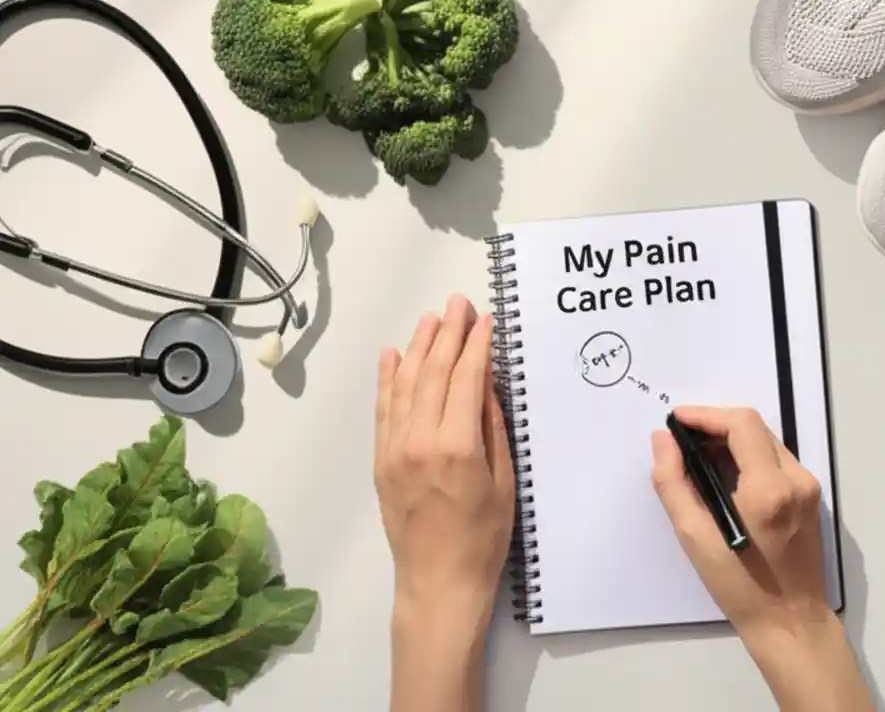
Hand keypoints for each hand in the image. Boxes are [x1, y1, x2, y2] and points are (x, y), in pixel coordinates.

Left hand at [374, 294, 514, 711]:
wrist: (438, 581)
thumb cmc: (484, 538)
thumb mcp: (503, 481)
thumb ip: (491, 427)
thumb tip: (484, 382)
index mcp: (456, 446)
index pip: (465, 379)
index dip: (476, 345)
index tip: (484, 318)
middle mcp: (419, 440)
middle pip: (432, 373)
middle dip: (447, 333)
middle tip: (457, 303)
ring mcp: (394, 449)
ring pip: (404, 384)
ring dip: (418, 347)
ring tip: (431, 318)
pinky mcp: (381, 460)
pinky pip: (384, 409)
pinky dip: (388, 378)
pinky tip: (393, 354)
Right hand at [651, 406, 826, 635]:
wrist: (790, 621)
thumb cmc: (739, 586)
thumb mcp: (694, 537)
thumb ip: (673, 483)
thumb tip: (662, 440)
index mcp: (768, 489)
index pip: (741, 425)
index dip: (706, 415)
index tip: (677, 420)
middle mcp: (795, 480)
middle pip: (755, 427)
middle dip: (716, 425)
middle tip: (683, 440)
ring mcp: (807, 487)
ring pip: (766, 441)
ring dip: (732, 439)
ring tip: (698, 457)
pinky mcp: (810, 496)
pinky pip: (775, 460)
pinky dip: (748, 456)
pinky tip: (725, 475)